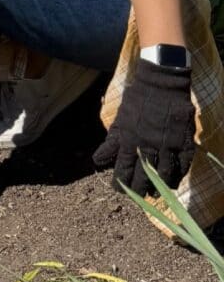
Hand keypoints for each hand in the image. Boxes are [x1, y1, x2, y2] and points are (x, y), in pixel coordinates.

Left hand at [93, 60, 195, 191]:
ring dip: (160, 186)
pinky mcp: (184, 141)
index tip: (120, 190)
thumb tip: (98, 161)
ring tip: (156, 194)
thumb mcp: (118, 122)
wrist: (161, 85)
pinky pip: (183, 165)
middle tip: (139, 196)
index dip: (121, 183)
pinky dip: (178, 175)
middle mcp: (148, 146)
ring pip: (164, 174)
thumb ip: (110, 144)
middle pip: (144, 176)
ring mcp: (168, 144)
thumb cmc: (136, 103)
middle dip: (140, 189)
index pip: (123, 170)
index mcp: (128, 141)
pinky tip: (173, 181)